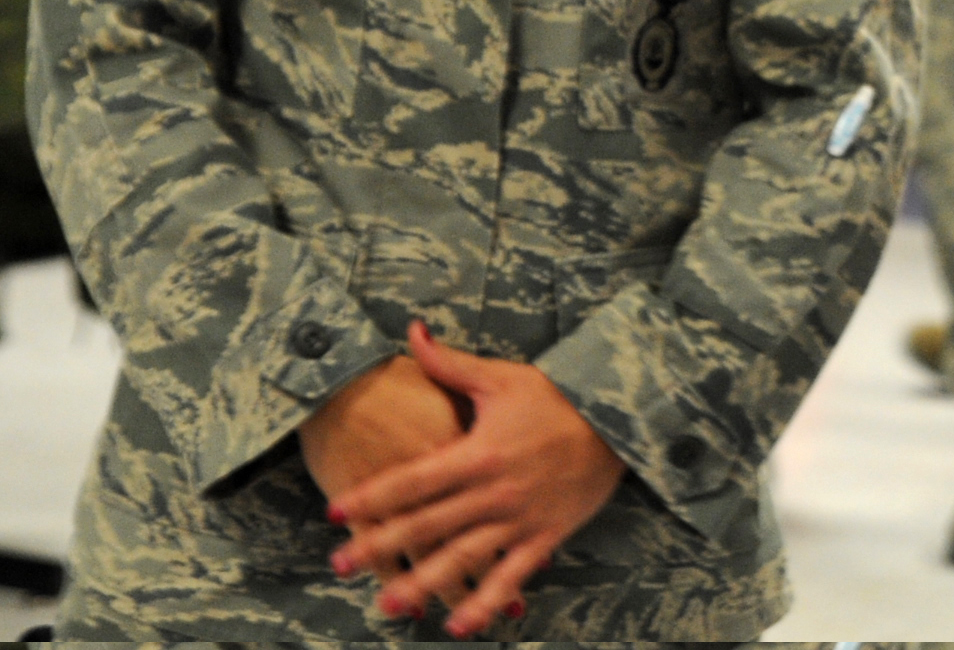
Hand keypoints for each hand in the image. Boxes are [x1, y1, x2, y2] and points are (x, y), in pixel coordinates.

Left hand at [328, 323, 626, 638]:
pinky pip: (510, 576)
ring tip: (388, 604)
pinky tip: (459, 625)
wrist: (618, 420)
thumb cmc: (557, 397)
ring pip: (463, 557)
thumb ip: (450, 363)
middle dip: (381, 544)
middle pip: (427, 523)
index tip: (336, 514)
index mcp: (477, 452)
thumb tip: (411, 332)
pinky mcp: (544, 537)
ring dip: (424, 583)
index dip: (371, 497)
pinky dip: (486, 602)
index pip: (412, 480)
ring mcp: (518, 518)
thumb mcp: (502, 377)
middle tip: (341, 564)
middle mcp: (493, 491)